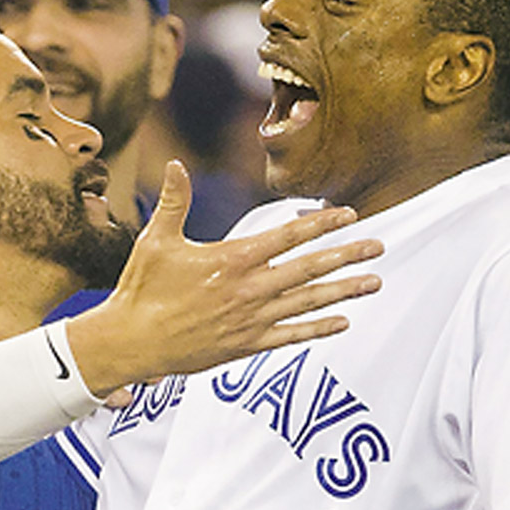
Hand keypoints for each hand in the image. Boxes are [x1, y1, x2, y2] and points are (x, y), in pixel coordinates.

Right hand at [63, 163, 381, 395]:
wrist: (130, 343)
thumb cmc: (140, 290)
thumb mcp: (156, 241)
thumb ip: (174, 202)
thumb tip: (173, 163)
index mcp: (231, 259)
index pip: (288, 236)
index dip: (321, 223)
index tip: (349, 214)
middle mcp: (248, 289)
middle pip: (309, 268)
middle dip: (347, 255)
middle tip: (378, 246)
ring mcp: (250, 320)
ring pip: (307, 302)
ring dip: (343, 291)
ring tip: (374, 282)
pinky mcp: (244, 345)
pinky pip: (290, 336)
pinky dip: (317, 329)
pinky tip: (343, 322)